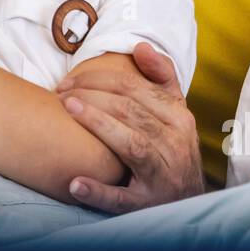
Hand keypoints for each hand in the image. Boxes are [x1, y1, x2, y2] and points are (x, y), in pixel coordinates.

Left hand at [54, 41, 204, 212]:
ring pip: (131, 145)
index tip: (69, 81)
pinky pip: (122, 198)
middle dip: (92, 97)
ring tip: (68, 109)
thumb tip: (140, 46)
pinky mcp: (147, 204)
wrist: (190, 202)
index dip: (99, 80)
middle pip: (131, 111)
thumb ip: (161, 77)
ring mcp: (162, 176)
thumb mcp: (176, 112)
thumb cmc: (173, 149)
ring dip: (98, 125)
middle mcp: (175, 145)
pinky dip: (98, 191)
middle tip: (59, 94)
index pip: (136, 89)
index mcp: (179, 118)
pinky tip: (74, 183)